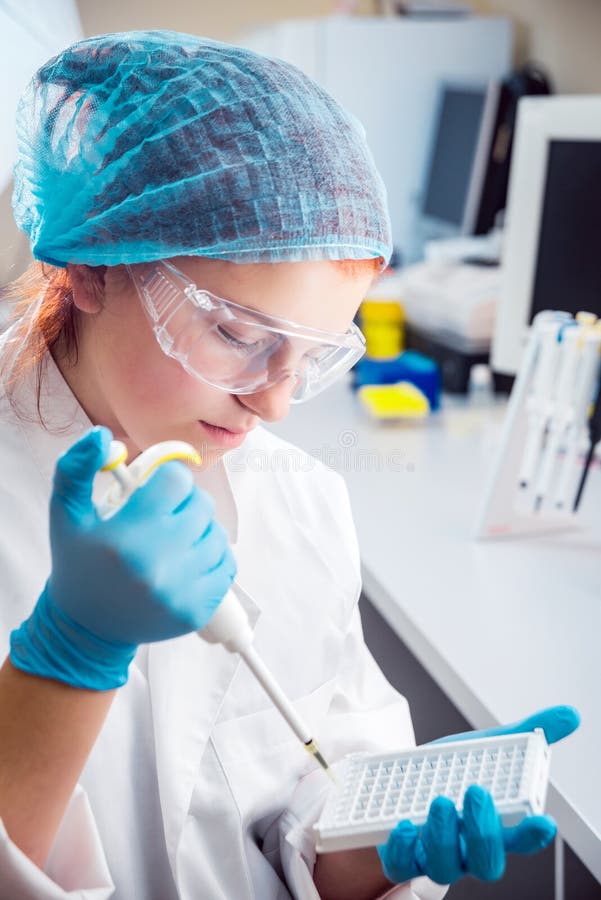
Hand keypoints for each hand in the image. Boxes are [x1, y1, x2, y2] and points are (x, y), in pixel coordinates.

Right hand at [10, 427, 235, 689]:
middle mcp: (158, 563)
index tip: (153, 493)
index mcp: (127, 534)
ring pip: (216, 533)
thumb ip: (77, 467)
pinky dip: (211, 558)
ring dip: (198, 531)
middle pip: (200, 504)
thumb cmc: (79, 564)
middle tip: (160, 518)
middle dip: (182, 505)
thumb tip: (100, 434)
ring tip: (170, 542)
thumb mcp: (66, 513)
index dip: (164, 481)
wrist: (86, 629)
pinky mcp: (197, 609)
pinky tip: (185, 561)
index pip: (176, 480)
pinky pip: (226, 564)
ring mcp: (181, 590)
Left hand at [378, 705, 579, 885]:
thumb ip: (524, 735)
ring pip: (446, 867)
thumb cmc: (450, 771)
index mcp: (494, 825)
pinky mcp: (403, 855)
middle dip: (484, 831)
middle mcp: (467, 847)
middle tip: (476, 792)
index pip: (521, 839)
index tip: (544, 821)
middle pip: (486, 861)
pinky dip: (403, 848)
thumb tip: (568, 715)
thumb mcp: (486, 747)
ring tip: (441, 800)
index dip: (533, 835)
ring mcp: (435, 855)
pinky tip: (405, 824)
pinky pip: (403, 865)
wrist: (400, 779)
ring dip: (445, 835)